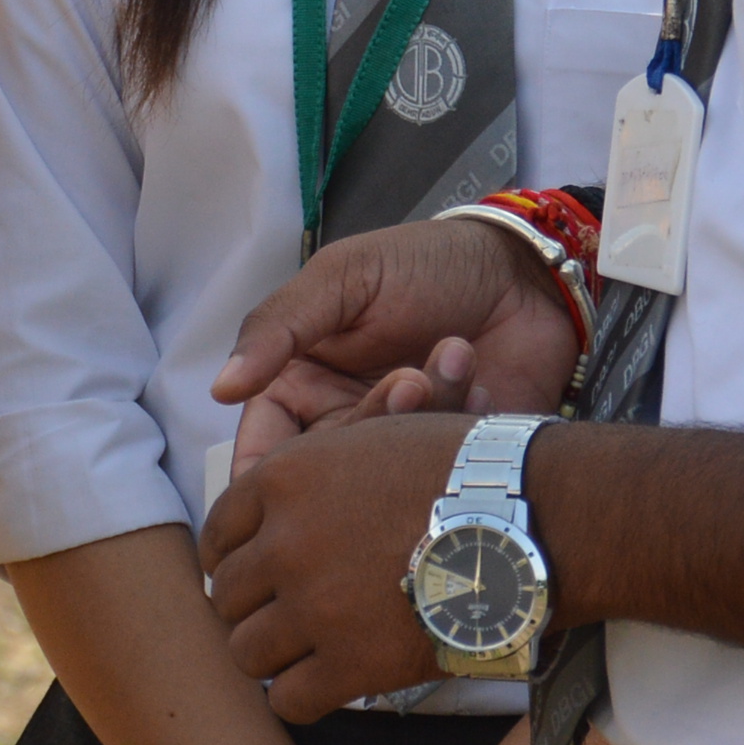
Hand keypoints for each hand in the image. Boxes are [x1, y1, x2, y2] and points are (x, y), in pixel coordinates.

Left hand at [201, 409, 477, 718]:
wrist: (532, 518)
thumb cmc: (463, 470)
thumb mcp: (371, 440)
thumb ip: (312, 473)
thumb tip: (276, 509)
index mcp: (284, 478)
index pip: (219, 531)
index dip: (229, 556)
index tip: (247, 573)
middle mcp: (285, 543)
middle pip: (228, 596)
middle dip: (250, 607)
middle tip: (282, 615)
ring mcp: (314, 607)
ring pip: (246, 653)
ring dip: (271, 655)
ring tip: (303, 653)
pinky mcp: (350, 665)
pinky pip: (289, 701)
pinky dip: (302, 698)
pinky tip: (326, 685)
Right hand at [214, 219, 574, 477]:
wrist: (523, 273)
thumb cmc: (426, 263)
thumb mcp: (341, 280)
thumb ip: (277, 328)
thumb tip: (220, 389)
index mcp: (301, 384)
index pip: (262, 455)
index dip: (268, 477)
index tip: (294, 480)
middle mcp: (344, 422)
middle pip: (326, 473)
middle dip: (370, 427)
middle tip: (409, 378)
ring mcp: (399, 444)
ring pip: (384, 472)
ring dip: (425, 410)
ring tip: (456, 353)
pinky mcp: (450, 456)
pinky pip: (439, 469)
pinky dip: (462, 422)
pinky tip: (482, 380)